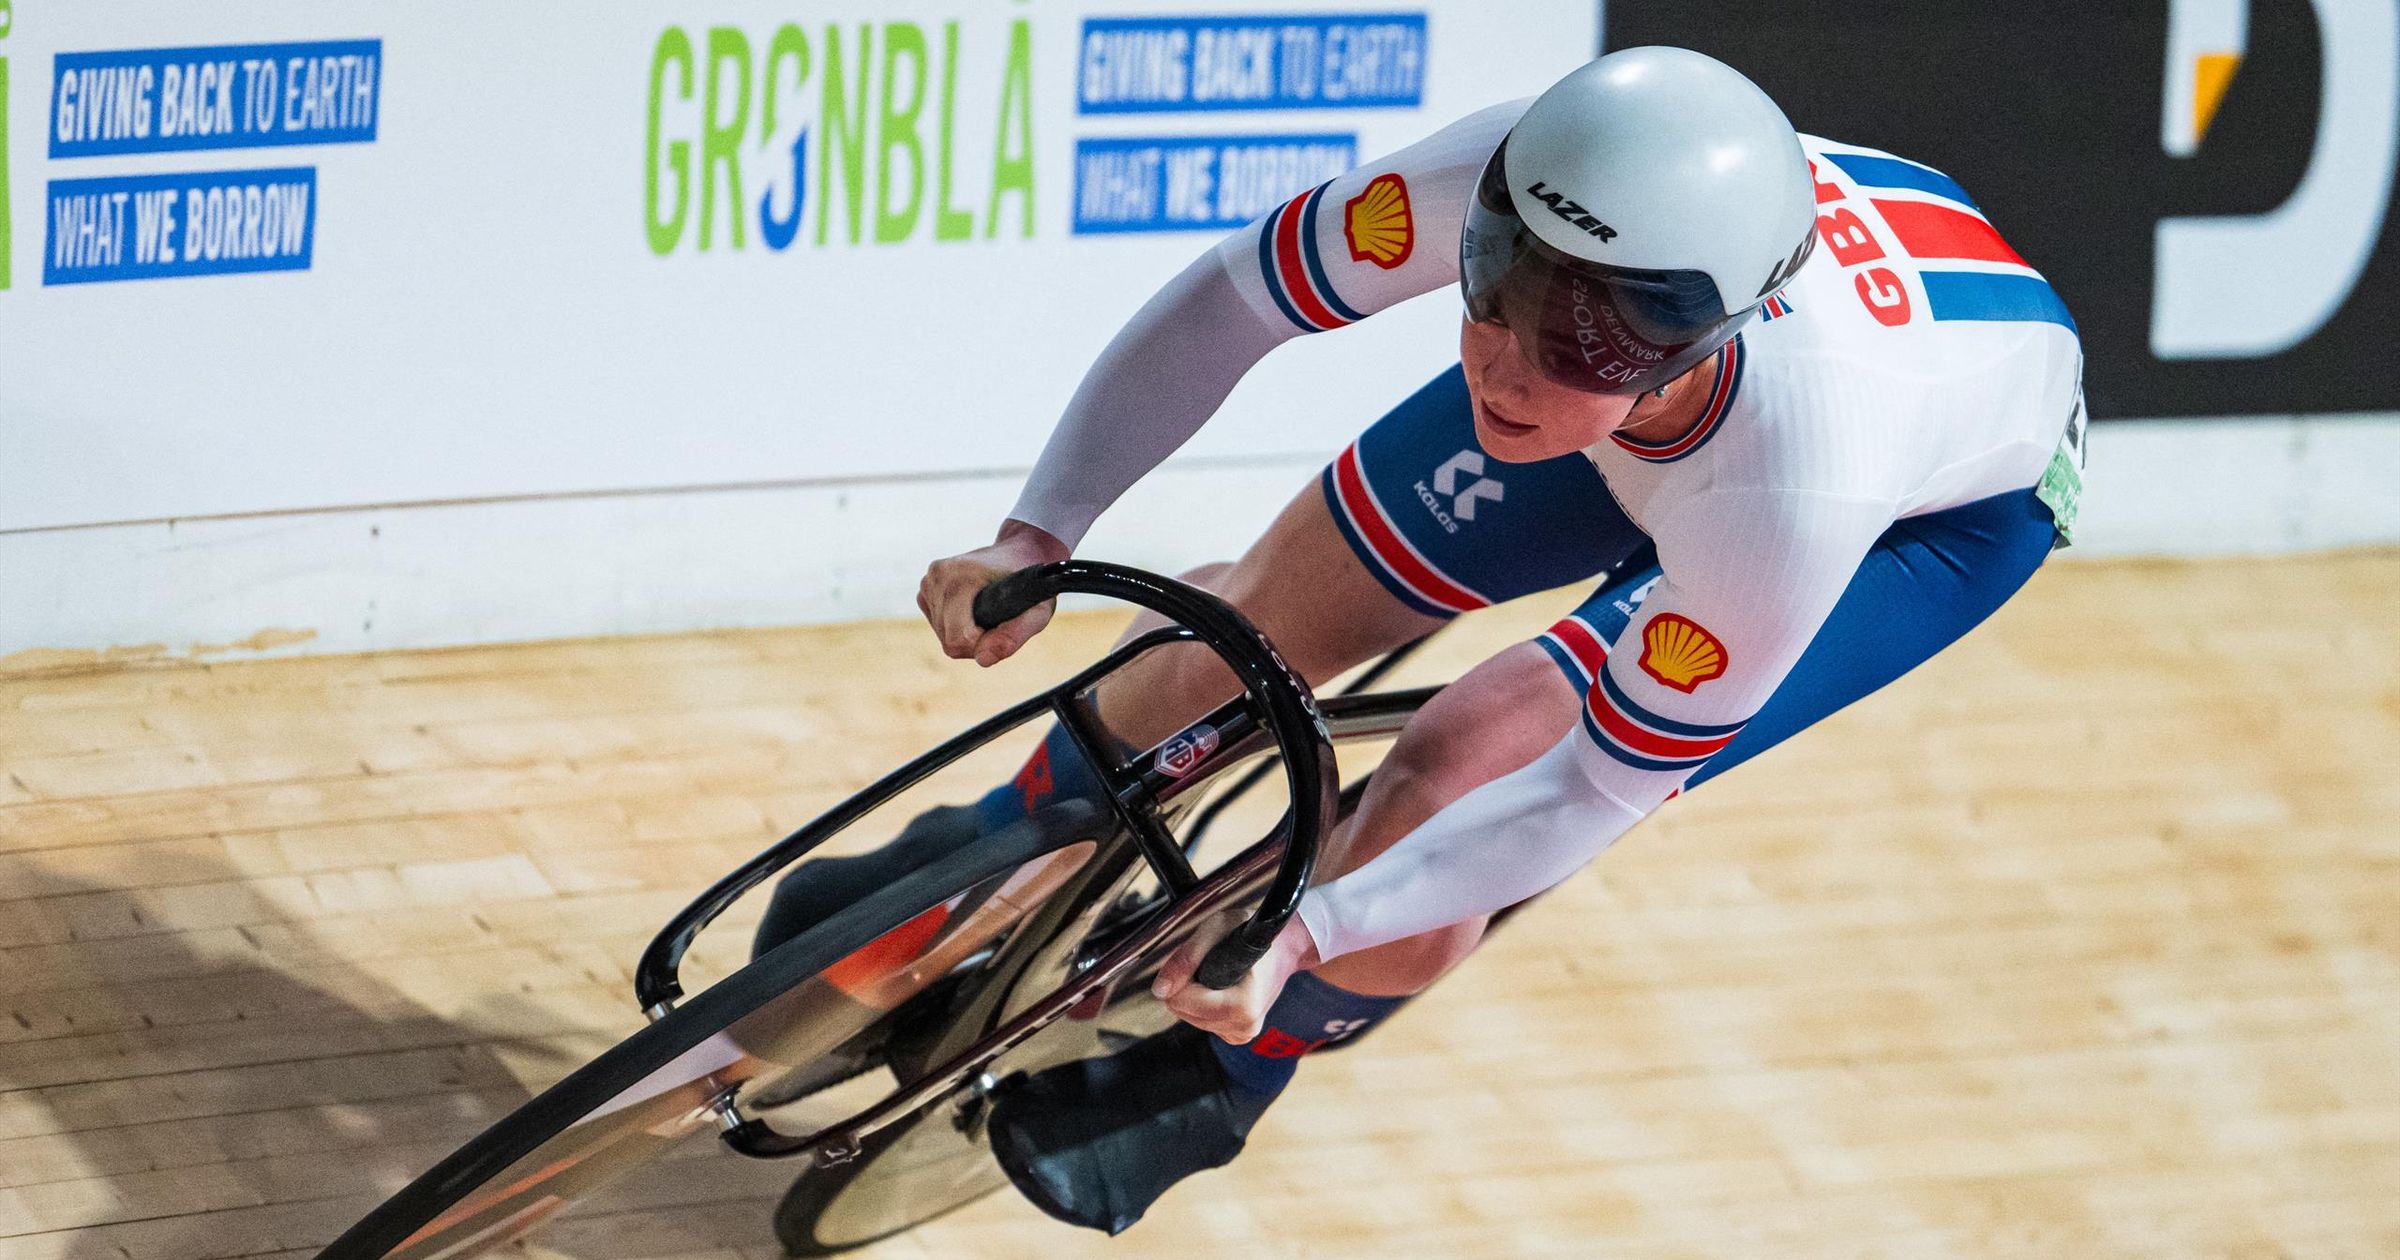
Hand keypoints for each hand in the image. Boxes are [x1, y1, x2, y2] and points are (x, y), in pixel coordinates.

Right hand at [917, 520, 1070, 666]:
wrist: (1020, 553)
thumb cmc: (1030, 583)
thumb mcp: (1036, 611)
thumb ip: (1013, 636)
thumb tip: (983, 659)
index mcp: (960, 577)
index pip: (957, 638)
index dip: (981, 644)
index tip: (1000, 627)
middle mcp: (938, 576)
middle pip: (949, 639)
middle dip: (975, 640)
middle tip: (998, 620)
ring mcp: (929, 581)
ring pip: (942, 634)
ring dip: (966, 633)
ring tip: (988, 612)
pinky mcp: (926, 588)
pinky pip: (937, 624)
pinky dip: (956, 625)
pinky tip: (972, 609)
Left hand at [1150, 911, 1322, 1043]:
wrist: (1284, 947)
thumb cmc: (1250, 932)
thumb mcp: (1216, 929)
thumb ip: (1185, 958)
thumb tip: (1160, 990)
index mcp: (1243, 1006)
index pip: (1181, 1001)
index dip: (1182, 976)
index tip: (1201, 957)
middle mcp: (1244, 1027)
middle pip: (1182, 1011)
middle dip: (1187, 985)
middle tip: (1213, 962)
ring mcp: (1243, 1034)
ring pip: (1189, 1017)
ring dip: (1194, 993)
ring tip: (1220, 972)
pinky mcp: (1239, 1036)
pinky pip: (1201, 1021)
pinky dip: (1203, 1003)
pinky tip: (1221, 987)